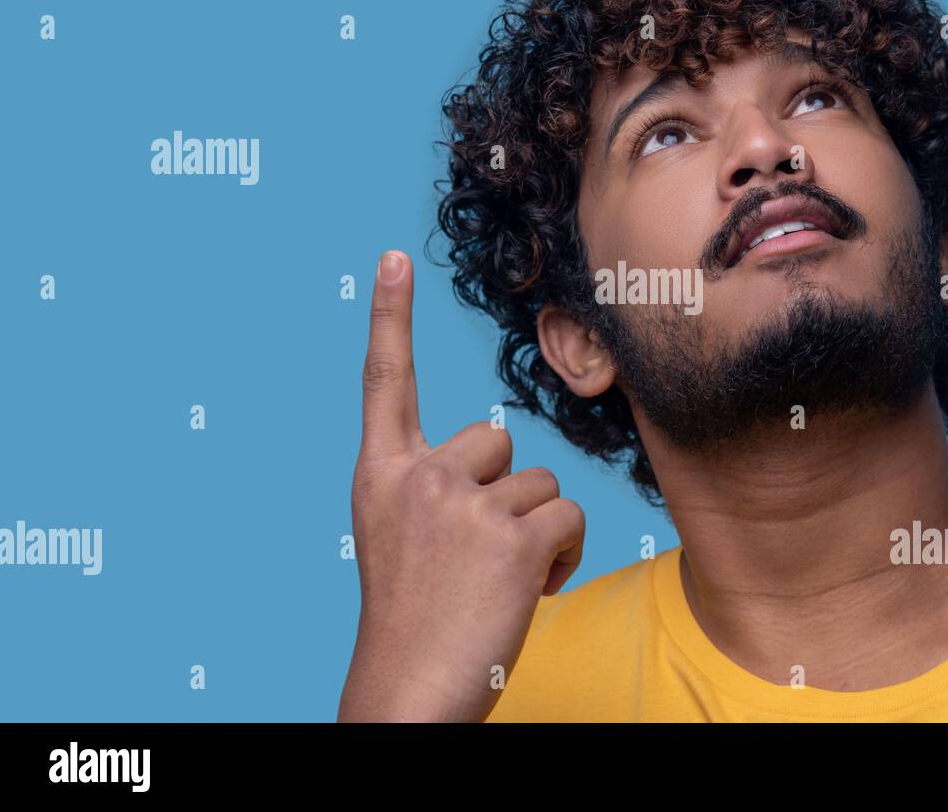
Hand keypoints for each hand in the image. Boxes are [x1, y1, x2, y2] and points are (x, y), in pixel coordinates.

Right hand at [336, 250, 584, 721]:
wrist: (408, 690)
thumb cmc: (411, 615)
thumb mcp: (396, 535)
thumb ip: (430, 485)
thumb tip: (495, 458)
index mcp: (380, 474)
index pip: (384, 381)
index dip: (389, 317)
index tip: (393, 257)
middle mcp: (417, 477)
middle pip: (497, 440)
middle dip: (502, 491)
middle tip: (473, 554)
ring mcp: (463, 505)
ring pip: (539, 483)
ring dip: (534, 530)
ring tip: (495, 580)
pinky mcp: (511, 537)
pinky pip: (567, 516)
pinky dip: (562, 554)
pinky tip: (529, 588)